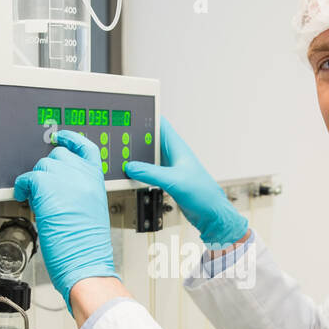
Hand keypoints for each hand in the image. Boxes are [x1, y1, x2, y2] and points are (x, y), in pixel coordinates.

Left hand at [14, 131, 118, 311]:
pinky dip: (22, 187)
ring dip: (35, 181)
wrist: (87, 262)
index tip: (60, 137)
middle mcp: (83, 175)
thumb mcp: (91, 211)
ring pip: (41, 166)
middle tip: (44, 191)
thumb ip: (79, 191)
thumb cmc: (88, 248)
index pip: (85, 147)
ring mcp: (66, 179)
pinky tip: (24, 198)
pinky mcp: (47, 186)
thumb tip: (59, 188)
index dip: (70, 139)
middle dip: (47, 171)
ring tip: (37, 200)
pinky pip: (27, 178)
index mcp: (97, 180)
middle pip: (57, 155)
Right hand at [124, 117, 248, 247]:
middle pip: (150, 139)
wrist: (210, 213)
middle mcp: (173, 154)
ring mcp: (169, 167)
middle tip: (118, 138)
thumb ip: (151, 173)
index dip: (146, 116)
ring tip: (121, 156)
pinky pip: (149, 170)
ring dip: (137, 156)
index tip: (129, 114)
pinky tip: (131, 174)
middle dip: (135, 137)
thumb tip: (131, 167)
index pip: (159, 124)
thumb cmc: (203, 194)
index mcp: (177, 147)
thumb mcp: (174, 181)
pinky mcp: (167, 179)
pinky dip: (140, 171)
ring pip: (148, 155)